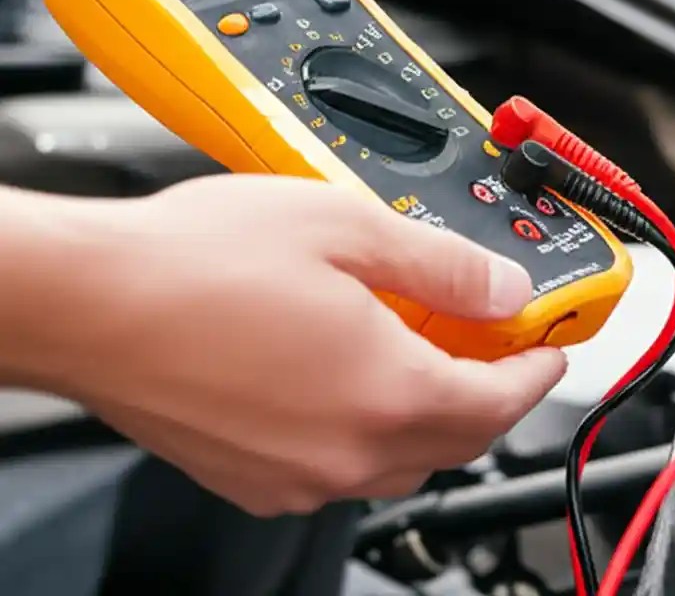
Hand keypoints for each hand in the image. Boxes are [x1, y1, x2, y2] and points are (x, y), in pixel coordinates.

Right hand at [16, 174, 564, 516]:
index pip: (503, 402)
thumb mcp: (348, 229)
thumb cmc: (195, 266)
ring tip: (423, 356)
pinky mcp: (253, 478)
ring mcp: (298, 475)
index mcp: (388, 393)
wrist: (89, 305)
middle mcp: (349, 451)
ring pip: (402, 459)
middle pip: (460, 439)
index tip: (550, 351)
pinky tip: (348, 381)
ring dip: (431, 414)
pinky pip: (341, 467)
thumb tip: (502, 288)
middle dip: (492, 396)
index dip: (538, 373)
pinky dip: (369, 430)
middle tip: (498, 350)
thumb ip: (443, 266)